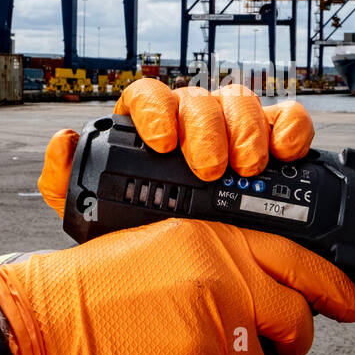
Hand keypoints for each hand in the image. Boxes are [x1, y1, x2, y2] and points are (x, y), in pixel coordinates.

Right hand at [0, 218, 354, 354]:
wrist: (29, 339)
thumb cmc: (78, 299)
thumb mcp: (153, 250)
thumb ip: (215, 265)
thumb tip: (259, 293)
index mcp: (211, 243)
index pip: (297, 262)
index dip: (332, 289)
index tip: (353, 303)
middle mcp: (221, 285)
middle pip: (293, 326)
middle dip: (280, 346)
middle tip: (250, 353)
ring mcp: (212, 340)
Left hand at [37, 78, 314, 216]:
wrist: (194, 259)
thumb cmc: (144, 227)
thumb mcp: (96, 214)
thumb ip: (66, 179)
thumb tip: (65, 140)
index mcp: (149, 124)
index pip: (148, 95)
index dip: (155, 111)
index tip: (162, 142)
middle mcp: (191, 117)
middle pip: (198, 100)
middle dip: (206, 130)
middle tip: (210, 165)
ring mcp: (232, 123)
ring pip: (240, 100)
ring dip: (246, 129)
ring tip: (247, 165)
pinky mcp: (271, 135)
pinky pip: (284, 116)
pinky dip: (289, 127)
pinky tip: (285, 150)